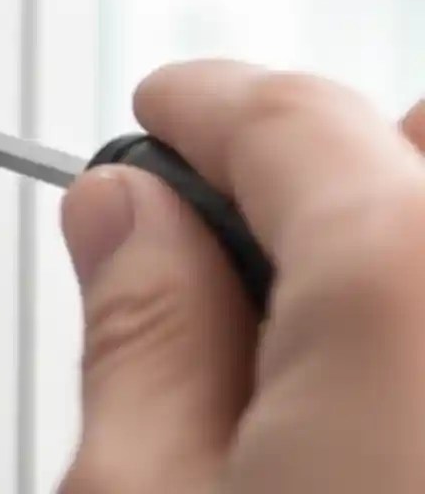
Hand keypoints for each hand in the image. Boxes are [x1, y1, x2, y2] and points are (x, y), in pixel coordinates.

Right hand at [58, 60, 424, 492]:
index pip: (298, 123)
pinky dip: (414, 327)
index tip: (163, 111)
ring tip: (294, 339)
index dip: (204, 106)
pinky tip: (374, 412)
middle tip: (232, 228)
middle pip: (419, 146)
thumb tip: (123, 217)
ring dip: (388, 246)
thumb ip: (141, 333)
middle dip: (330, 162)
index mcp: (413, 295)